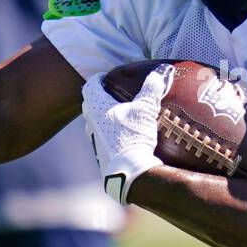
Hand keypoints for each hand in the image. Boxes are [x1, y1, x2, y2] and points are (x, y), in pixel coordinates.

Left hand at [82, 64, 172, 203]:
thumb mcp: (145, 110)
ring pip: (94, 122)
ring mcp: (93, 140)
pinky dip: (109, 133)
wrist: (129, 171)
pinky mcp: (100, 154)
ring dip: (104, 117)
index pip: (90, 85)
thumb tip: (157, 75)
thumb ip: (151, 90)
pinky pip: (101, 138)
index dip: (98, 78)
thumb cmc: (134, 136)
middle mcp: (90, 122)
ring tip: (120, 116)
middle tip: (115, 95)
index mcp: (96, 107)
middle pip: (90, 104)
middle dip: (100, 97)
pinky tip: (123, 136)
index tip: (107, 77)